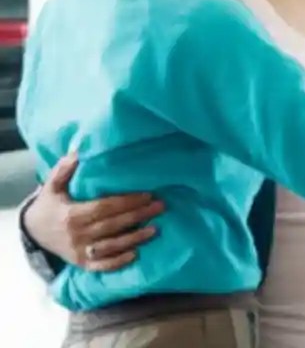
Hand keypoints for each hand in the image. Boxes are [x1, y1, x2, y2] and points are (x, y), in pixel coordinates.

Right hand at [22, 153, 163, 270]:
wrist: (33, 232)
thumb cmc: (49, 205)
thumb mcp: (52, 186)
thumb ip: (64, 169)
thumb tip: (79, 150)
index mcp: (71, 215)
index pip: (105, 207)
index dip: (127, 202)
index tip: (148, 194)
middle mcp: (76, 235)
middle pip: (112, 225)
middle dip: (138, 216)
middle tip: (160, 206)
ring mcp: (79, 251)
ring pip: (111, 247)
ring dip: (134, 239)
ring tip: (155, 229)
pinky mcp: (81, 263)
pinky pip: (101, 266)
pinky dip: (117, 262)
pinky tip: (135, 255)